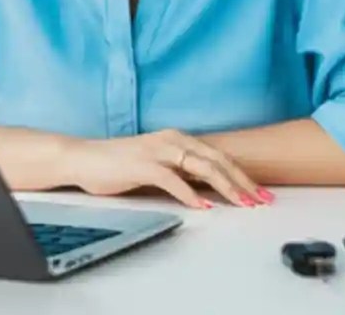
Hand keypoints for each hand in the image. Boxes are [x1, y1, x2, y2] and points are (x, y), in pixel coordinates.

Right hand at [59, 129, 272, 208]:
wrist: (82, 158)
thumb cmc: (117, 164)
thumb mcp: (156, 164)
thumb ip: (181, 171)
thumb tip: (208, 186)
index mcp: (177, 139)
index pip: (218, 156)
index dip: (242, 174)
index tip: (260, 192)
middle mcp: (171, 140)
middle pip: (216, 160)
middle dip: (243, 181)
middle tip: (262, 200)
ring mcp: (156, 151)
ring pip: (201, 167)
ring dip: (225, 187)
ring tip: (242, 203)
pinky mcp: (141, 165)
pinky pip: (172, 179)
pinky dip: (190, 193)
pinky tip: (203, 206)